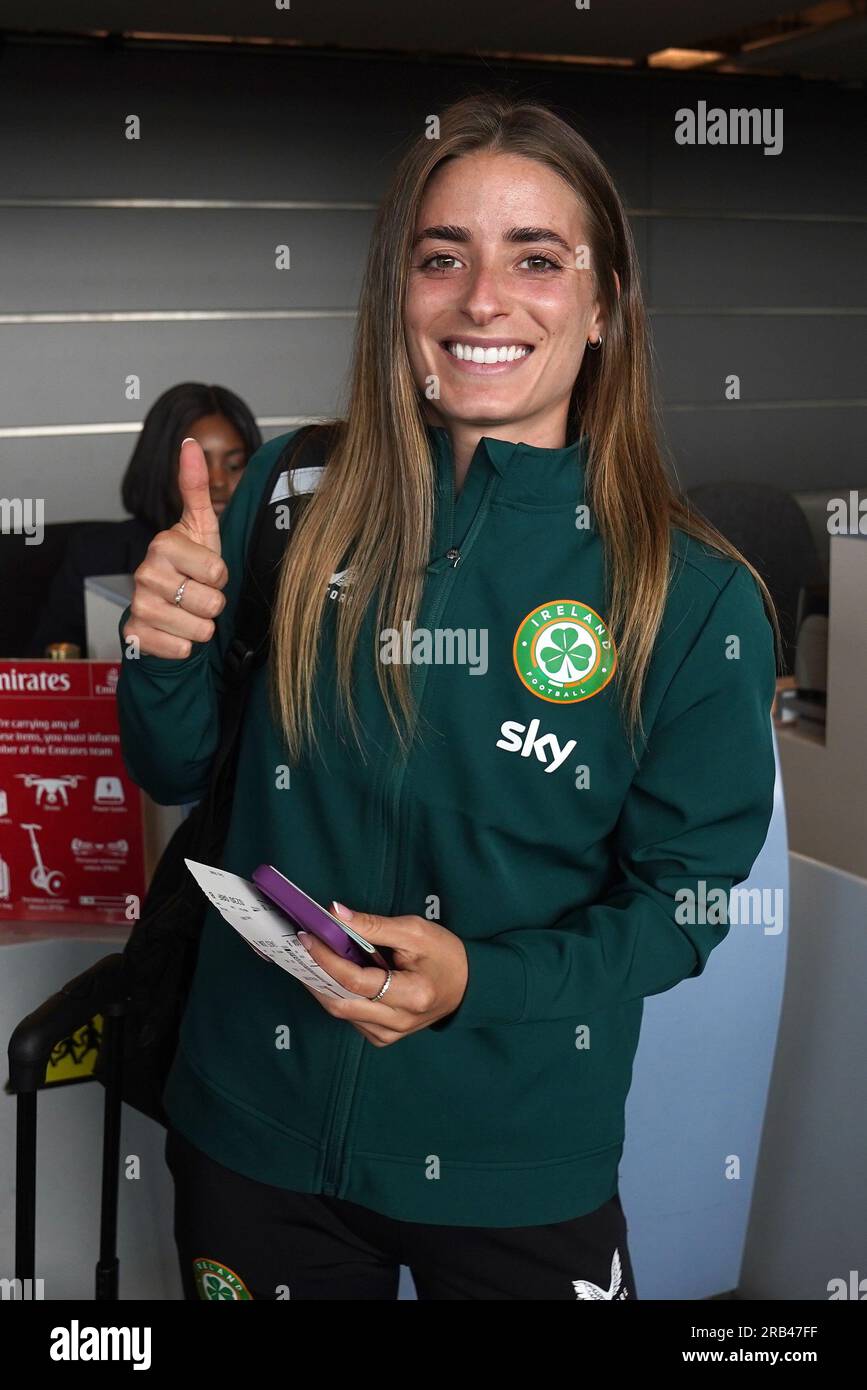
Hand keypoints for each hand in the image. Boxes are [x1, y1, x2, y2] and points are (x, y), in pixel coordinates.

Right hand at [122, 437, 227, 658]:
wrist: (162, 608)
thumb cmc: (187, 567)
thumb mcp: (199, 527)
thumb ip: (196, 487)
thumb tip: (190, 443)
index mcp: (163, 544)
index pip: (218, 572)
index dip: (220, 577)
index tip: (205, 571)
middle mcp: (145, 573)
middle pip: (212, 603)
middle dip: (212, 604)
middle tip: (196, 594)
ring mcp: (138, 606)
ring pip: (200, 629)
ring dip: (201, 626)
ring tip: (186, 612)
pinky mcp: (136, 636)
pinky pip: (182, 650)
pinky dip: (185, 646)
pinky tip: (174, 631)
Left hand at [298, 905, 468, 1045]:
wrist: (467, 986)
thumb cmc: (444, 955)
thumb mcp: (415, 931)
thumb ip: (374, 925)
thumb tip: (335, 913)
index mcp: (412, 995)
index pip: (356, 981)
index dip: (327, 959)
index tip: (308, 937)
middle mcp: (399, 1021)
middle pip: (341, 1004)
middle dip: (315, 976)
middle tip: (300, 950)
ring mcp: (391, 1034)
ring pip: (342, 1013)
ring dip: (322, 986)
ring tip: (310, 960)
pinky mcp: (383, 1038)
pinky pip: (351, 1019)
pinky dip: (337, 997)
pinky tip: (331, 977)